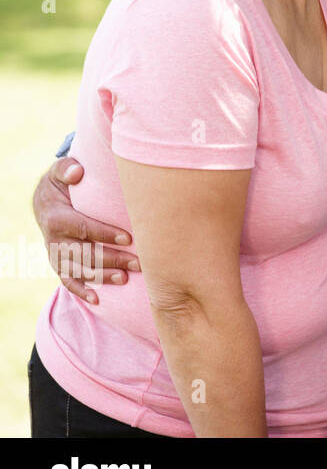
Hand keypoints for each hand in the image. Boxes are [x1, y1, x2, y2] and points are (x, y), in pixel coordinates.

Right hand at [32, 157, 137, 303]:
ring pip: (79, 269)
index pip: (83, 228)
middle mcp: (54, 238)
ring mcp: (56, 253)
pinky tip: (97, 299)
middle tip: (139, 263)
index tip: (129, 238)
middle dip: (112, 259)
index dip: (105, 234)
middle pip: (84, 253)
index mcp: (57, 217)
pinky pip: (67, 281)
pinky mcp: (59, 263)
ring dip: (101, 277)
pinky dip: (80, 291)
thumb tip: (77, 171)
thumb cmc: (62, 183)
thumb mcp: (60, 172)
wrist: (45, 201)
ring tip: (125, 279)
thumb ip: (67, 168)